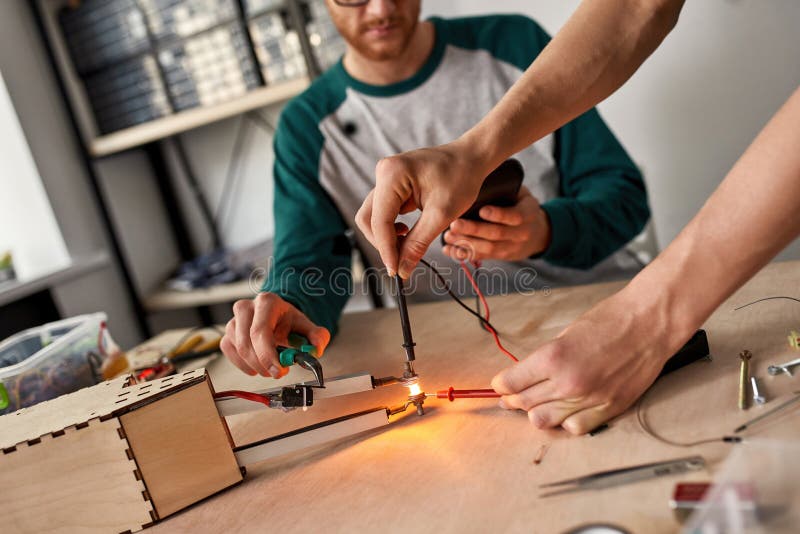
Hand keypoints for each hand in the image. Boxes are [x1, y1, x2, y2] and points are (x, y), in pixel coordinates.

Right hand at [221, 293, 329, 377]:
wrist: (277, 318)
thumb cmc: (289, 322)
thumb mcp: (307, 327)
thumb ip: (317, 337)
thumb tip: (316, 349)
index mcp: (267, 302)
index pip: (260, 331)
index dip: (267, 355)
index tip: (279, 371)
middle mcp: (246, 308)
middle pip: (246, 343)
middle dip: (263, 364)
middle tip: (278, 372)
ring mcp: (233, 321)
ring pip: (238, 350)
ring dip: (255, 366)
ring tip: (271, 367)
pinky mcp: (227, 334)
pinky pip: (230, 354)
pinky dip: (244, 365)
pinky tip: (257, 365)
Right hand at [356, 140, 492, 277]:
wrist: (471, 158)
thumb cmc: (461, 178)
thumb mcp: (442, 215)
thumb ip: (418, 243)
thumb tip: (402, 270)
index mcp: (392, 175)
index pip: (380, 220)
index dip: (386, 249)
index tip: (396, 271)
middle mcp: (383, 173)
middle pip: (369, 219)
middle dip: (383, 243)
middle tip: (402, 261)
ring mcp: (386, 178)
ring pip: (373, 217)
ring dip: (387, 236)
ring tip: (408, 246)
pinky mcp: (391, 185)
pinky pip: (383, 212)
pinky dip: (392, 228)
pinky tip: (409, 233)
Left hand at [442, 186, 550, 261]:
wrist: (537, 232)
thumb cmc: (521, 206)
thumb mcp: (521, 194)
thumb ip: (506, 190)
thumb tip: (478, 177)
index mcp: (529, 213)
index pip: (515, 216)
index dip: (498, 214)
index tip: (482, 210)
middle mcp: (522, 233)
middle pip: (497, 234)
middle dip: (474, 230)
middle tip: (455, 224)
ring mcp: (511, 247)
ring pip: (488, 249)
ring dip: (466, 243)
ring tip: (448, 236)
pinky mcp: (501, 256)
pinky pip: (482, 257)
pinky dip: (464, 254)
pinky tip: (449, 249)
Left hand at [490, 285, 690, 434]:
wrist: (649, 323)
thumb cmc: (610, 320)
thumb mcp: (566, 333)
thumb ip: (545, 359)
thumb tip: (525, 375)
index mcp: (553, 358)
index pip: (511, 383)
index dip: (500, 385)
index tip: (499, 385)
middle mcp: (568, 383)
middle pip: (523, 403)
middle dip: (512, 399)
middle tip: (511, 395)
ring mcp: (589, 400)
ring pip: (544, 420)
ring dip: (536, 412)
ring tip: (537, 402)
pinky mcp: (609, 409)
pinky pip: (574, 428)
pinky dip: (565, 421)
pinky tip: (565, 410)